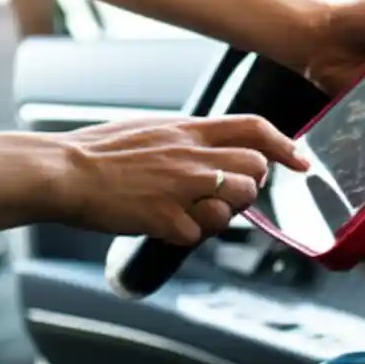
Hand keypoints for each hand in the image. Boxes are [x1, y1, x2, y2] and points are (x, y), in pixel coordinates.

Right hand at [52, 115, 309, 245]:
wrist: (63, 171)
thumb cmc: (98, 152)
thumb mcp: (150, 129)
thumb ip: (185, 139)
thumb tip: (212, 149)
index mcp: (188, 129)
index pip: (254, 128)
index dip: (285, 145)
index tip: (301, 162)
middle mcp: (192, 155)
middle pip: (254, 171)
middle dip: (248, 189)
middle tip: (221, 196)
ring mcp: (181, 187)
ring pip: (234, 206)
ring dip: (219, 215)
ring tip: (187, 211)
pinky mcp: (165, 218)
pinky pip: (197, 235)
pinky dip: (184, 235)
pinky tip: (161, 224)